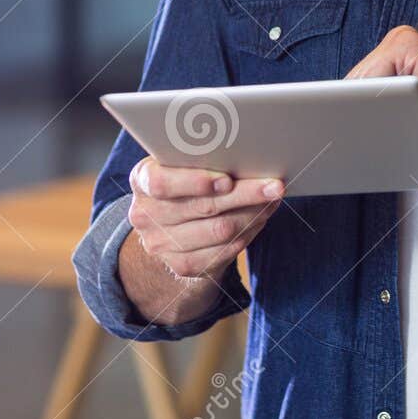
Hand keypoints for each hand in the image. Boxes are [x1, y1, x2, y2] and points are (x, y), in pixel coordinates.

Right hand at [126, 157, 284, 279]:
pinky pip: (224, 251)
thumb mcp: (180, 163)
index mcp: (142, 180)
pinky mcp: (182, 265)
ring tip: (272, 199)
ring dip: (253, 214)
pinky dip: (248, 233)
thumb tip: (246, 153)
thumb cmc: (183, 181)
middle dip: (244, 194)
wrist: (167, 228)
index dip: (195, 182)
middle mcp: (145, 215)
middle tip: (275, 185)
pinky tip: (261, 218)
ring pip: (219, 230)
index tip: (227, 179)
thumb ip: (200, 157)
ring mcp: (161, 244)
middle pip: (202, 206)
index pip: (162, 183)